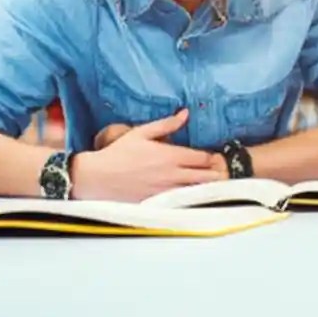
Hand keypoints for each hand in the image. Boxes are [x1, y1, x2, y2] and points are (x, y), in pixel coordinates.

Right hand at [71, 109, 227, 202]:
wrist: (98, 177)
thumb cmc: (119, 153)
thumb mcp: (142, 132)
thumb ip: (167, 124)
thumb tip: (185, 113)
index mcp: (170, 156)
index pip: (203, 158)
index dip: (212, 158)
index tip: (214, 157)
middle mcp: (172, 175)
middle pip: (206, 177)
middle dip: (216, 173)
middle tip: (219, 171)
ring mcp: (167, 191)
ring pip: (197, 192)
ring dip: (207, 188)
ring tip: (211, 185)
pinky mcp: (159, 203)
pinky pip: (182, 202)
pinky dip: (191, 199)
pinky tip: (193, 197)